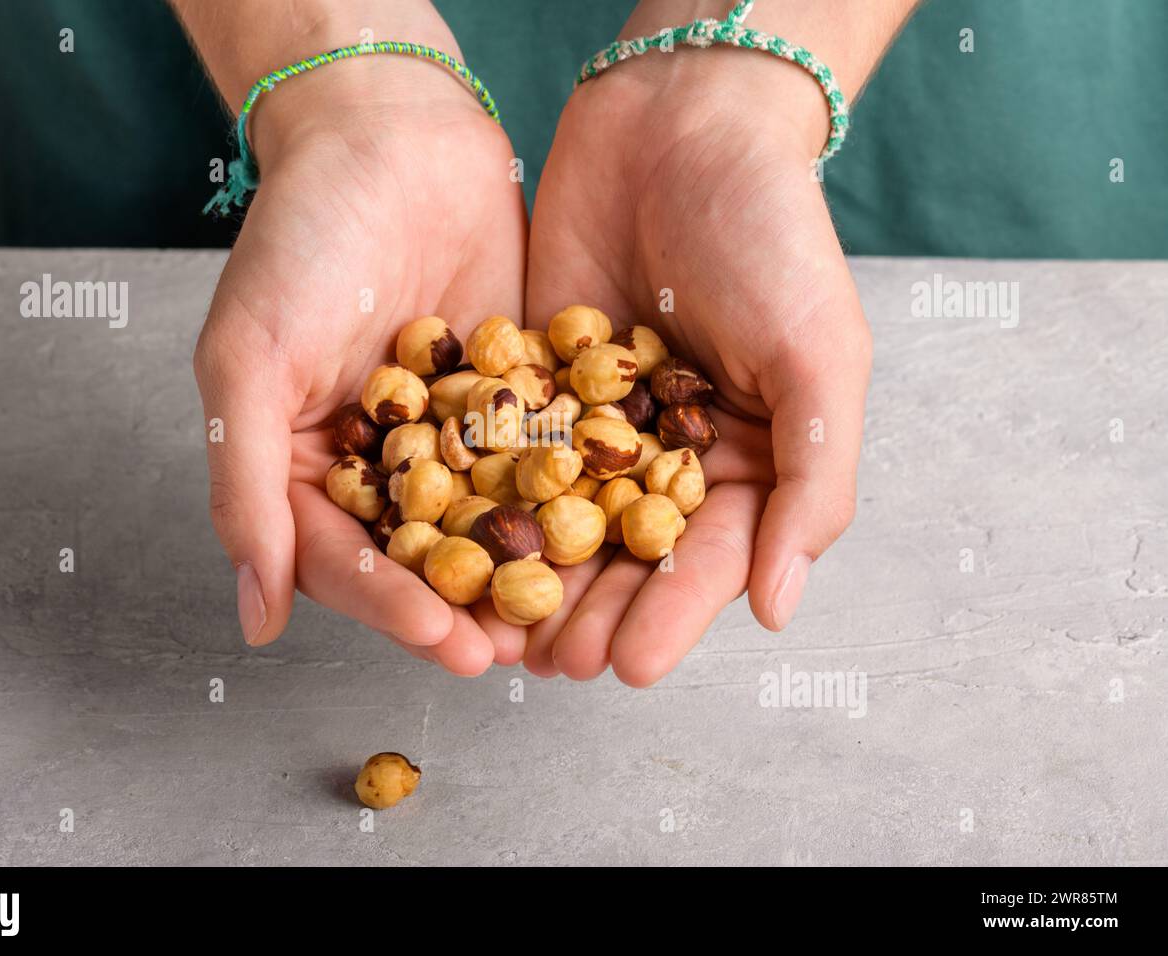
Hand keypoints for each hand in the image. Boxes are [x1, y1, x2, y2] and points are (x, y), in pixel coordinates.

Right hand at [194, 37, 527, 673]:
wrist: (388, 135)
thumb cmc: (300, 240)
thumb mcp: (249, 362)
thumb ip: (248, 486)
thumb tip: (254, 618)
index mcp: (311, 467)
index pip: (346, 560)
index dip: (389, 605)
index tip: (439, 638)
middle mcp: (383, 463)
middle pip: (422, 558)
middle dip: (465, 605)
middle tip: (512, 650)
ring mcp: (455, 433)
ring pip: (489, 522)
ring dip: (522, 572)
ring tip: (565, 617)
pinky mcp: (518, 397)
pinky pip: (542, 459)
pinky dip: (569, 498)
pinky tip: (606, 533)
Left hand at [525, 45, 870, 685]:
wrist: (681, 125)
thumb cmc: (773, 236)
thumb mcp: (820, 356)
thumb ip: (814, 482)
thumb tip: (779, 606)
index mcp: (746, 461)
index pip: (706, 559)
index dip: (670, 617)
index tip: (632, 668)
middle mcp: (667, 456)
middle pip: (625, 555)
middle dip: (591, 611)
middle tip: (553, 664)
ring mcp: (594, 423)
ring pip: (557, 518)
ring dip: (529, 577)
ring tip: (499, 633)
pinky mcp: (531, 383)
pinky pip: (505, 453)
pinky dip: (480, 500)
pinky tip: (452, 546)